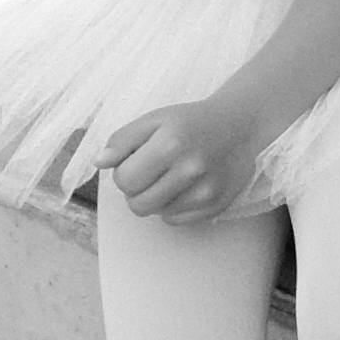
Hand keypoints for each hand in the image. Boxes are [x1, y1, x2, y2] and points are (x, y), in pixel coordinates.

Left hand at [98, 94, 269, 223]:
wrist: (239, 126)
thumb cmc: (190, 122)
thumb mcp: (154, 120)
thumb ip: (123, 139)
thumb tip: (100, 162)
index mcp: (170, 144)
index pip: (125, 180)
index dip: (124, 172)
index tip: (137, 161)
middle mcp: (190, 170)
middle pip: (138, 204)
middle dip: (136, 190)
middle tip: (151, 171)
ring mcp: (205, 191)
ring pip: (156, 214)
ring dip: (155, 198)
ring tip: (169, 177)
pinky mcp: (216, 206)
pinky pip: (175, 220)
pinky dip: (173, 207)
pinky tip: (184, 187)